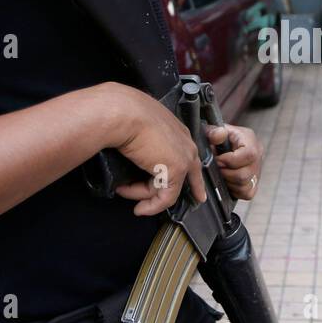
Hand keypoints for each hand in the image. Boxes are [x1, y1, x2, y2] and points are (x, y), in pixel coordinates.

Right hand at [103, 85, 205, 216]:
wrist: (123, 113)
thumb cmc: (125, 114)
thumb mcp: (139, 127)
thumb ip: (144, 141)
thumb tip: (135, 152)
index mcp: (178, 130)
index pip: (189, 154)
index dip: (192, 173)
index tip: (198, 190)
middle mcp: (185, 144)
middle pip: (190, 174)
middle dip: (192, 190)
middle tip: (188, 199)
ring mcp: (183, 158)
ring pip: (167, 188)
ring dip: (142, 193)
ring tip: (123, 190)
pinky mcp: (176, 171)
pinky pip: (165, 198)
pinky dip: (151, 206)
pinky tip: (139, 209)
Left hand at [206, 124, 263, 201]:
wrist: (221, 145)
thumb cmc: (216, 138)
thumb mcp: (213, 130)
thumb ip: (213, 132)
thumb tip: (219, 135)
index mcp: (250, 139)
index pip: (249, 154)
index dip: (230, 161)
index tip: (217, 160)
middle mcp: (258, 155)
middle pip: (245, 174)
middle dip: (226, 173)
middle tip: (216, 168)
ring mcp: (257, 170)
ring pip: (245, 185)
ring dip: (228, 182)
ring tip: (220, 174)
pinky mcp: (254, 183)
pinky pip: (247, 193)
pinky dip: (234, 190)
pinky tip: (227, 181)